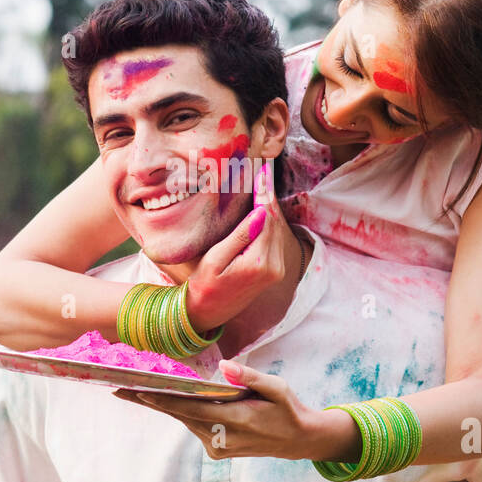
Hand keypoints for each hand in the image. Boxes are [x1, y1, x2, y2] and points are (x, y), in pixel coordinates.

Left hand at [113, 359, 359, 464]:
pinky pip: (193, 426)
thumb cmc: (288, 409)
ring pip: (184, 421)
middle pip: (179, 415)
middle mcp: (221, 438)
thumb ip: (251, 378)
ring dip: (163, 406)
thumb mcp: (278, 389)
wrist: (299, 441)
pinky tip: (165, 399)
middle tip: (118, 388)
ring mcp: (218, 447)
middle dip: (149, 401)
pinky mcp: (217, 450)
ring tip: (134, 389)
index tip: (138, 391)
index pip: (191, 409)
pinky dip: (180, 412)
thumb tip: (228, 366)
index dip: (163, 400)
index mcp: (235, 420)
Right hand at [185, 162, 285, 332]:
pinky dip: (269, 220)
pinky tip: (262, 205)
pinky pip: (274, 238)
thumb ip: (240, 236)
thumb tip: (262, 212)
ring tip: (263, 181)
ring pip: (277, 229)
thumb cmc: (204, 285)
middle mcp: (274, 267)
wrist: (207, 313)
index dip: (265, 192)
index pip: (267, 218)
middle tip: (264, 169)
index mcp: (259, 263)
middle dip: (268, 195)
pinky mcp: (274, 270)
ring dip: (270, 206)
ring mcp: (277, 269)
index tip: (263, 170)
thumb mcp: (215, 259)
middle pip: (275, 221)